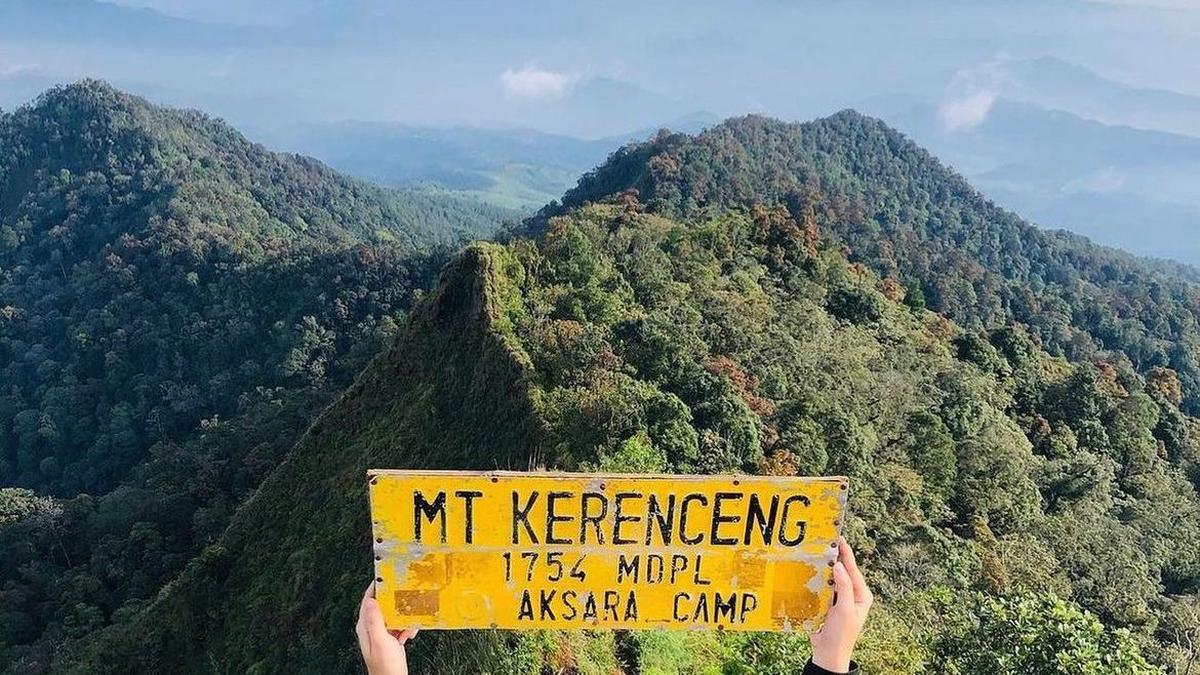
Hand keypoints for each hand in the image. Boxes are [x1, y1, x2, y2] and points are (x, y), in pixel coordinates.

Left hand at [356, 582, 418, 674]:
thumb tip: (371, 600)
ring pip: (394, 614)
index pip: (368, 599)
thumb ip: (375, 621)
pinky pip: (400, 624)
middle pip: (384, 605)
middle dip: (396, 604)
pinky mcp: (391, 637)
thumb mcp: (381, 640)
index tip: (386, 576)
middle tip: (405, 601)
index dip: (376, 586)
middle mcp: (372, 627)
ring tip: (408, 626)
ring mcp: (382, 632)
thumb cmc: (386, 666)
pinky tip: (409, 633)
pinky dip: (407, 626)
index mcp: (365, 626)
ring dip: (404, 617)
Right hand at [810, 537, 872, 672]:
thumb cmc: (841, 634)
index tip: (839, 538)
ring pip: (831, 578)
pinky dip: (817, 579)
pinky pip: (823, 587)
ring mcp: (839, 599)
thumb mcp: (845, 610)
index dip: (846, 553)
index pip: (853, 570)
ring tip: (816, 552)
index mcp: (861, 595)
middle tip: (824, 541)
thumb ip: (843, 587)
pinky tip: (809, 571)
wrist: (828, 654)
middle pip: (843, 571)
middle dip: (834, 557)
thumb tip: (839, 565)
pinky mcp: (828, 603)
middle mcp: (852, 595)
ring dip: (824, 568)